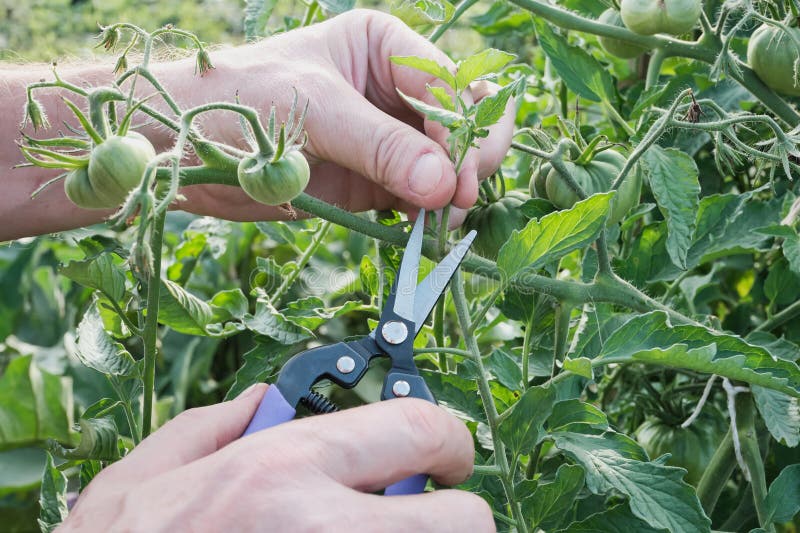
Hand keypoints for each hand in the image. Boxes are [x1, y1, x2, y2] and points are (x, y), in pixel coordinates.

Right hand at [58, 385, 494, 532]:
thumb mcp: (134, 486)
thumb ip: (206, 427)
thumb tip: (265, 399)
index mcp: (278, 471)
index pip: (417, 429)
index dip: (449, 439)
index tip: (446, 456)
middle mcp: (322, 530)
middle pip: (463, 519)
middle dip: (453, 516)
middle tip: (423, 518)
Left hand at [170, 9, 514, 226]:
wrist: (187, 145)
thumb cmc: (240, 100)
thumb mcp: (315, 111)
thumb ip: (381, 147)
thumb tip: (444, 186)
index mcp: (385, 48)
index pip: (449, 86)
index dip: (462, 130)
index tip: (458, 178)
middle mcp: (393, 90)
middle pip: (461, 123)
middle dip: (469, 159)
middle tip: (460, 201)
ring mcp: (387, 138)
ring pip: (447, 164)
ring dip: (454, 193)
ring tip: (443, 223)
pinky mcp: (374, 180)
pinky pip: (419, 197)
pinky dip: (429, 214)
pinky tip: (425, 230)